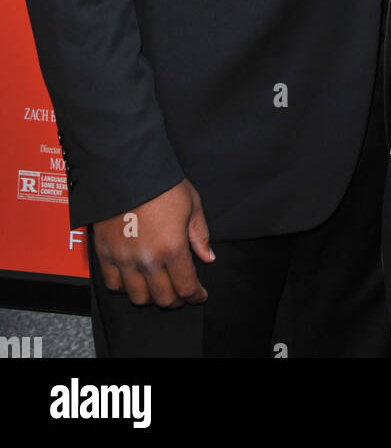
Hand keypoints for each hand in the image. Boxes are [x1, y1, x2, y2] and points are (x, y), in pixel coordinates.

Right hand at [92, 178, 213, 307]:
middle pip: (163, 298)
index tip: (199, 295)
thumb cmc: (161, 184)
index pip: (186, 287)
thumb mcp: (191, 205)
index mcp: (172, 247)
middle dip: (177, 299)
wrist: (126, 169)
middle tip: (181, 292)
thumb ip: (199, 235)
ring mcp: (124, 259)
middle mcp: (148, 259)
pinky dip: (125, 287)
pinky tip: (135, 278)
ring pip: (138, 297)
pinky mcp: (105, 254)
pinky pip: (113, 284)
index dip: (195, 296)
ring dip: (151, 296)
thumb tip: (207, 257)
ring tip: (159, 286)